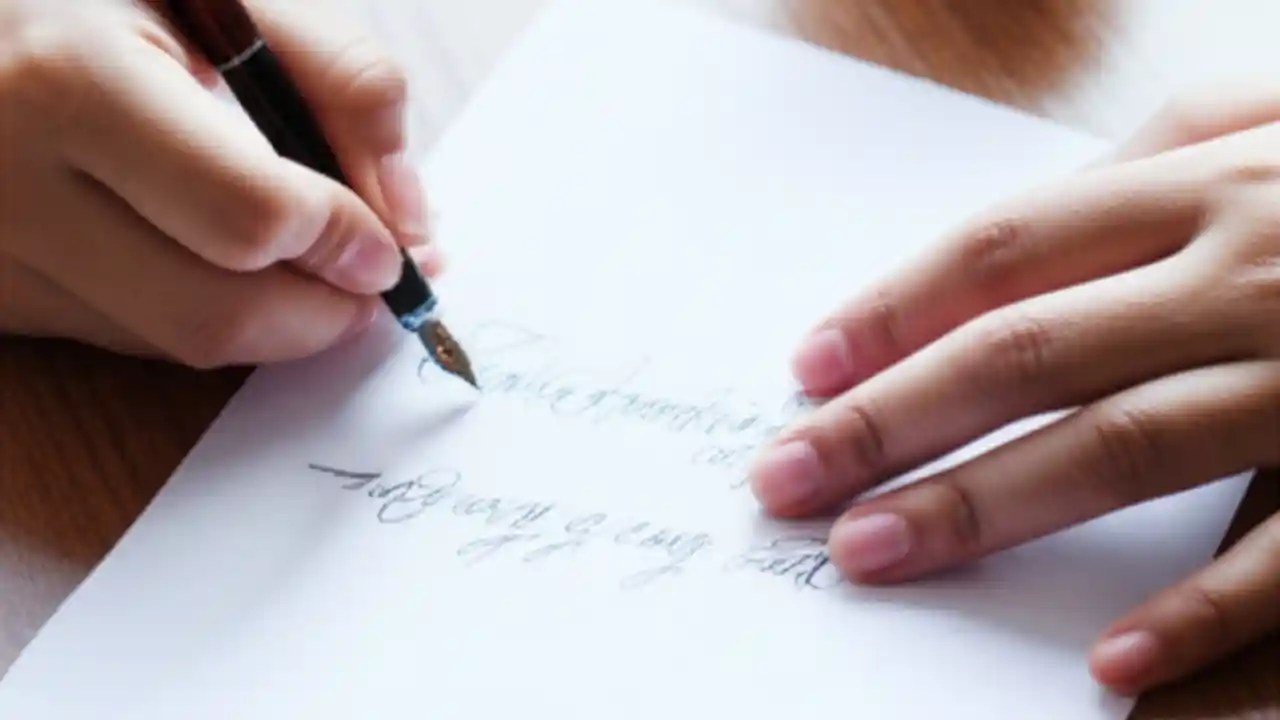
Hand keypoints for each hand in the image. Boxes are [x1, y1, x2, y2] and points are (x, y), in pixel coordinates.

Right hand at [0, 0, 440, 365]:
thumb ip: (342, 82)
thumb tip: (409, 220)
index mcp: (73, 81)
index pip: (250, 219)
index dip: (345, 242)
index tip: (391, 246)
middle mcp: (10, 186)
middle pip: (214, 317)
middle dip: (322, 315)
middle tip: (370, 283)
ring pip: (173, 343)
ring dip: (269, 321)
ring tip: (307, 258)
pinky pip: (126, 338)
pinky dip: (200, 309)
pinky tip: (212, 252)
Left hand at [749, 84, 1279, 694]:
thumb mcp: (1277, 121)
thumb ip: (1157, 156)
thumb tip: (1014, 227)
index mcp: (1212, 184)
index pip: (1002, 250)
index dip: (891, 310)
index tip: (805, 372)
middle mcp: (1254, 268)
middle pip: (1026, 349)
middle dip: (890, 421)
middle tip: (787, 480)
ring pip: (1125, 442)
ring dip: (988, 508)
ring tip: (875, 555)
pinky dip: (1204, 616)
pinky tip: (1109, 671)